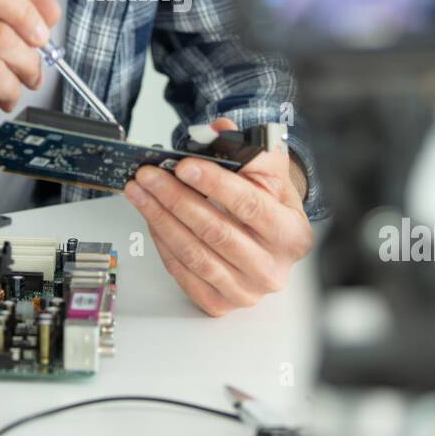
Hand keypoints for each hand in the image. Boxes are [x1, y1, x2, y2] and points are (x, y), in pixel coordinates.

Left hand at [124, 117, 312, 316]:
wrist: (271, 241)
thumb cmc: (271, 205)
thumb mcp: (271, 172)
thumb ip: (248, 149)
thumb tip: (217, 131)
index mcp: (293, 235)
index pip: (251, 205)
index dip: (215, 184)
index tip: (184, 165)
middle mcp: (273, 269)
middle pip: (216, 231)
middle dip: (175, 198)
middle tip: (149, 175)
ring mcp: (245, 292)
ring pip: (195, 254)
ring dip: (160, 219)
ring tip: (140, 192)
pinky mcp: (219, 304)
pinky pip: (183, 273)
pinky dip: (162, 243)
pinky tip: (151, 218)